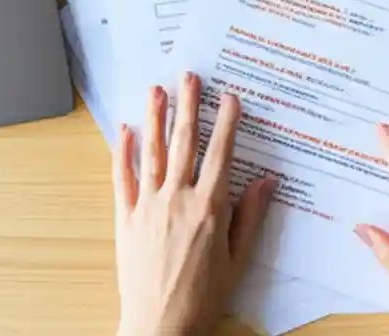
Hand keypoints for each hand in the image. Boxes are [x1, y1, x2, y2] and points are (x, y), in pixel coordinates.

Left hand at [113, 73, 277, 335]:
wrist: (160, 326)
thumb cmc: (204, 297)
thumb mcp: (238, 259)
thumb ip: (250, 216)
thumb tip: (265, 180)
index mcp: (209, 208)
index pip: (221, 155)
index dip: (227, 124)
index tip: (230, 98)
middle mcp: (177, 200)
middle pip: (185, 144)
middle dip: (188, 107)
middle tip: (189, 76)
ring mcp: (148, 207)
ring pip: (152, 153)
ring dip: (155, 118)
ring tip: (156, 90)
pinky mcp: (126, 219)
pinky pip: (123, 179)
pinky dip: (123, 153)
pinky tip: (125, 131)